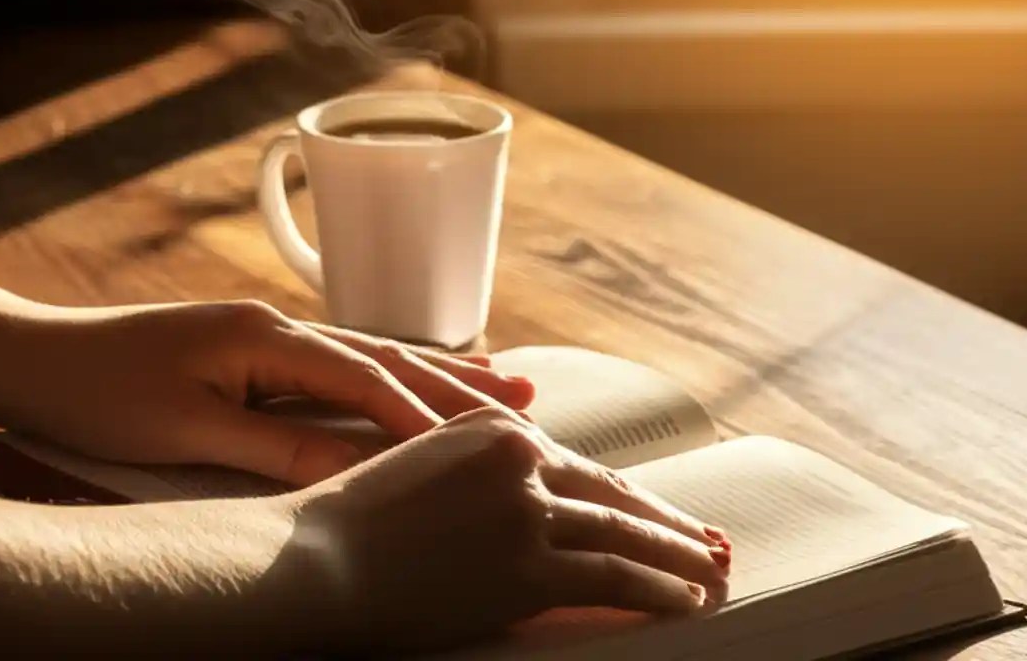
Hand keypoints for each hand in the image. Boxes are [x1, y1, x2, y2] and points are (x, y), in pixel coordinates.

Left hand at [0, 300, 534, 484]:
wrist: (31, 356)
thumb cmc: (98, 394)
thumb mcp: (188, 431)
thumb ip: (277, 449)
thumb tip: (358, 474)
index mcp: (265, 339)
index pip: (368, 380)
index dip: (428, 417)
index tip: (485, 449)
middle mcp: (278, 328)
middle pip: (387, 358)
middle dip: (459, 385)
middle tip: (531, 403)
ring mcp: (269, 336)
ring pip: (373, 356)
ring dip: (439, 374)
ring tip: (505, 384)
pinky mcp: (257, 352)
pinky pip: (344, 364)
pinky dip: (394, 376)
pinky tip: (417, 380)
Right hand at [270, 408, 731, 653]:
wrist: (315, 561)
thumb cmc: (349, 523)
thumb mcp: (421, 470)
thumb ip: (478, 474)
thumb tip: (528, 502)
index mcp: (494, 427)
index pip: (577, 465)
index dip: (624, 492)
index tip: (652, 507)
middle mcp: (521, 458)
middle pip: (613, 492)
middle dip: (666, 520)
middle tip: (707, 536)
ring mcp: (528, 512)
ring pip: (625, 532)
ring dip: (677, 554)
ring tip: (711, 568)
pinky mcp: (529, 566)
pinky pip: (613, 577)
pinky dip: (659, 588)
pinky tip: (685, 598)